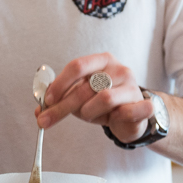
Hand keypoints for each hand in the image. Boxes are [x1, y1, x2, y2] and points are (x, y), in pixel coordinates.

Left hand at [38, 52, 152, 143]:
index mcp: (102, 61)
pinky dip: (115, 119)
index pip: (77, 66)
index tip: (47, 100)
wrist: (132, 116)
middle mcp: (119, 69)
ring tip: (90, 116)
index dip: (59, 84)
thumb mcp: (79, 99)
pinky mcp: (144, 104)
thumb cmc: (103, 104)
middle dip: (62, 107)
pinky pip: (126, 112)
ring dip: (89, 112)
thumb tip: (38, 111)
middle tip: (45, 121)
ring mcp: (133, 86)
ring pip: (104, 98)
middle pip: (85, 87)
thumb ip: (59, 101)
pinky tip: (113, 119)